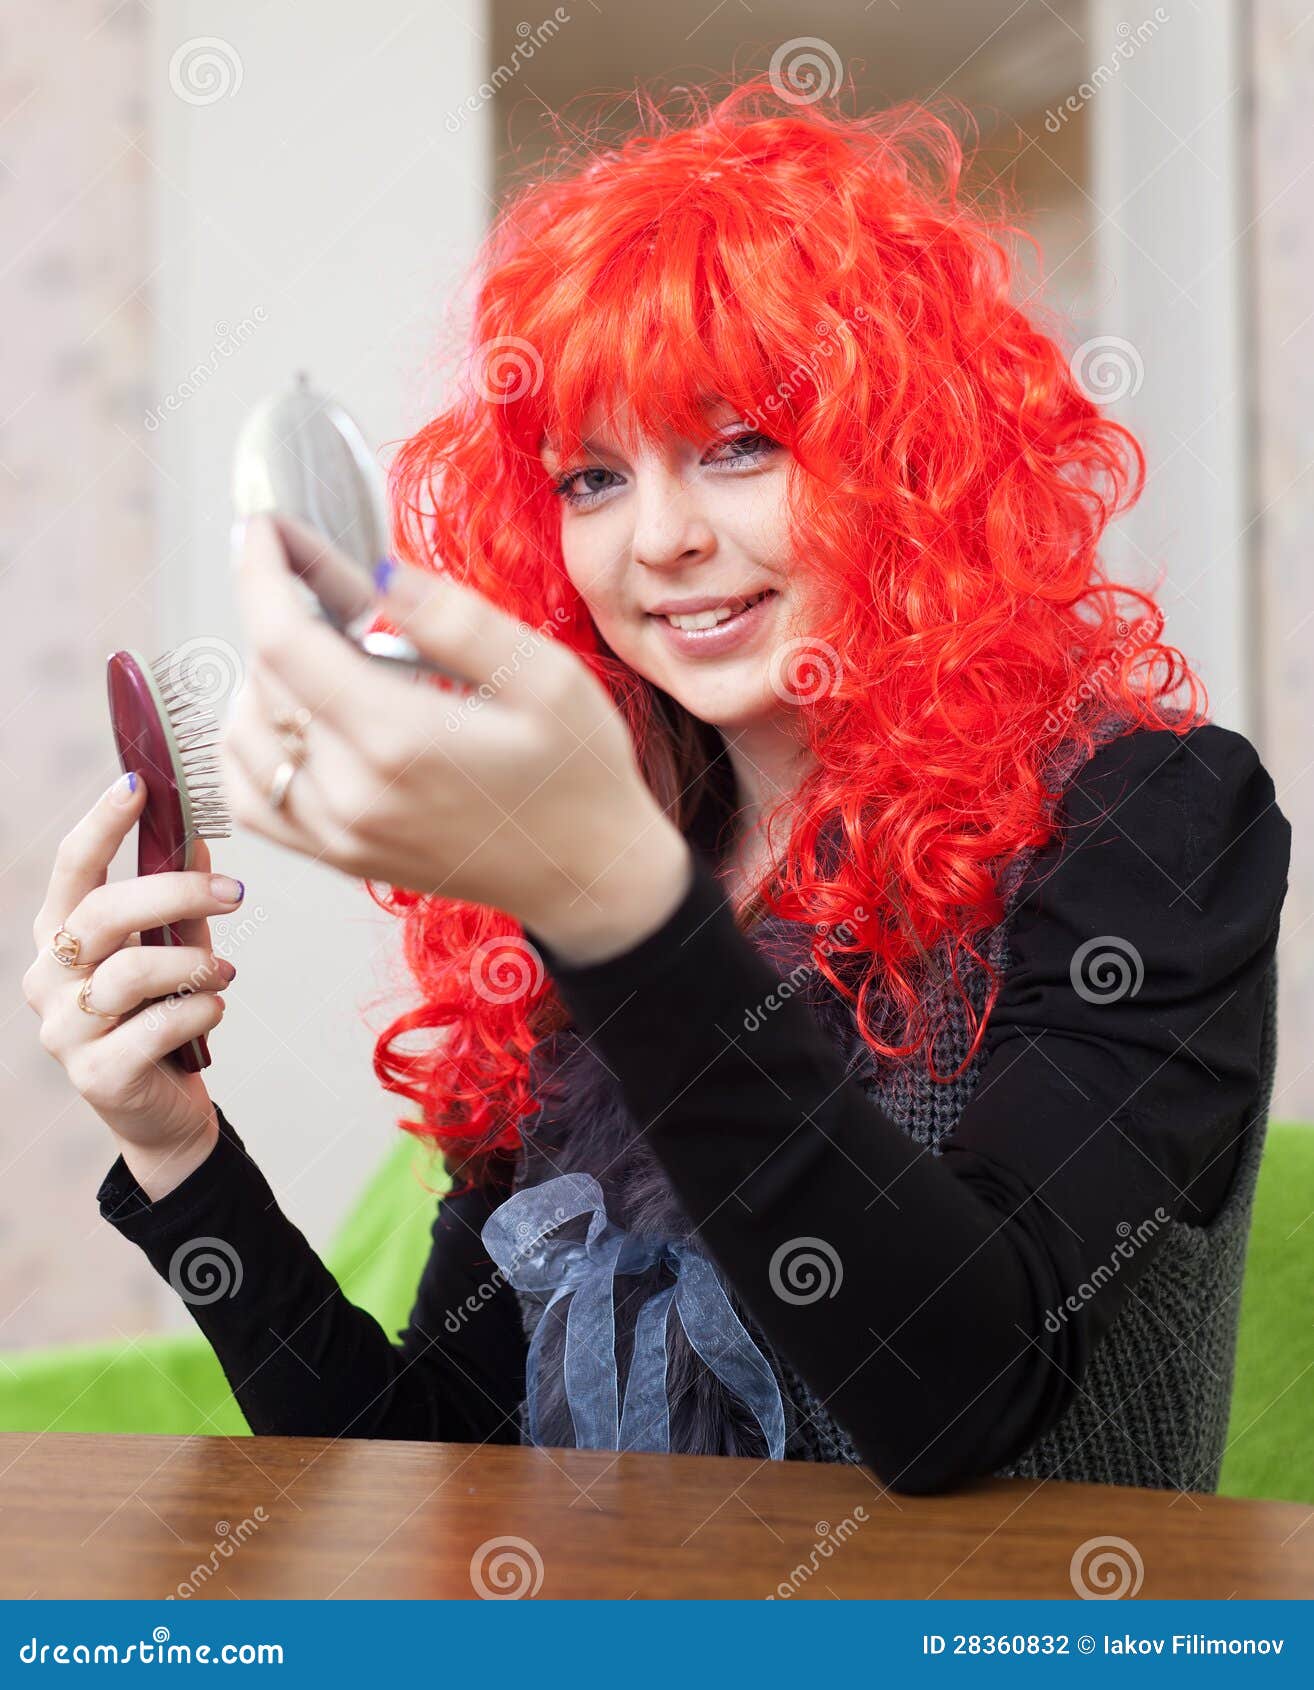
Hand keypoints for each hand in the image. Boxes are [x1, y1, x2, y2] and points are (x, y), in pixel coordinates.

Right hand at [22, 773, 241, 1198]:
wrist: (164, 1116)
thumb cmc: (164, 1018)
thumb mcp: (173, 950)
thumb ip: (179, 902)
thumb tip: (198, 836)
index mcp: (59, 936)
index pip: (72, 869)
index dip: (101, 823)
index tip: (139, 783)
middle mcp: (48, 978)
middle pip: (102, 912)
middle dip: (176, 892)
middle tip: (236, 891)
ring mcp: (63, 1029)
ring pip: (131, 971)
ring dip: (194, 962)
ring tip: (225, 970)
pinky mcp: (94, 1074)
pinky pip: (155, 1026)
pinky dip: (199, 1012)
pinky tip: (212, 1013)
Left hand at [222, 513, 691, 959]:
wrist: (590, 874)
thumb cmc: (578, 776)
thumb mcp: (546, 678)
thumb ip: (455, 620)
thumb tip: (375, 572)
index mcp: (400, 739)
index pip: (283, 641)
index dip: (261, 572)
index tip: (264, 529)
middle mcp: (353, 794)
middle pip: (263, 680)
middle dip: (279, 614)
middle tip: (329, 588)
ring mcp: (339, 834)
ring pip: (243, 737)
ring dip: (262, 679)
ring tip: (323, 654)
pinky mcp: (339, 857)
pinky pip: (251, 799)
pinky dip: (250, 748)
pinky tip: (294, 718)